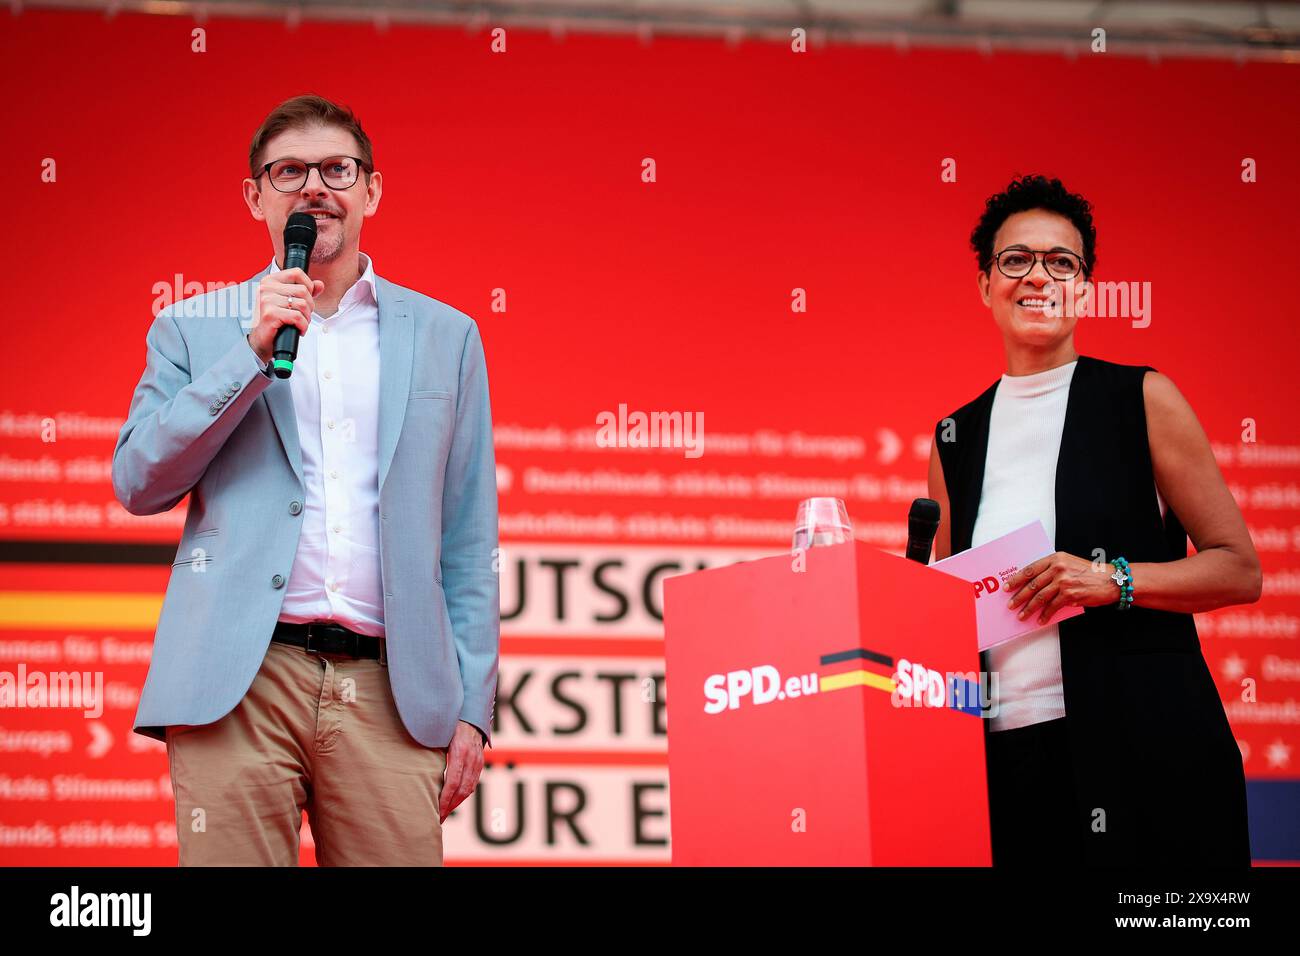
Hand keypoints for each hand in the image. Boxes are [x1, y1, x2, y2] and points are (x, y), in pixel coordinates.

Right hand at [248, 268, 324, 363]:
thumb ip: (306, 292)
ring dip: (306, 318)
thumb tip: (320, 284)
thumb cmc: (275, 320)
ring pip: (302, 304)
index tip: (306, 299)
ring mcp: (267, 300)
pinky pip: (298, 317)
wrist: (262, 340)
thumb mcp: (291, 302)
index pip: (297, 273)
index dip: (308, 286)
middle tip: (302, 316)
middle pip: (303, 290)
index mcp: (270, 281)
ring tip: (299, 323)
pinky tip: (298, 329)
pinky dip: (303, 326)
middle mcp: (266, 288)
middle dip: (309, 306)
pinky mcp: (270, 314)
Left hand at [438, 720, 484, 823]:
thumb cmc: (450, 721)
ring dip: (456, 803)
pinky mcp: (480, 762)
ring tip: (444, 814)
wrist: (471, 711)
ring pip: (468, 789)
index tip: (435, 812)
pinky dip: (463, 795)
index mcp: (459, 751)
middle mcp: (471, 758)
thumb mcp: (439, 732)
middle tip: (438, 820)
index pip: (453, 782)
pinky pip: (472, 783)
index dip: (444, 799)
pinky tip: (453, 801)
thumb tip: (412, 765)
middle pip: (462, 790)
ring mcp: (478, 761)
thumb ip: (429, 747)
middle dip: (450, 807)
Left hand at [1004, 551, 1122, 625]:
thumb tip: (1033, 584)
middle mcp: (1058, 568)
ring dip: (1029, 608)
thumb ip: (1052, 570)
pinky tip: (1040, 620)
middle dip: (1019, 596)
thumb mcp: (1069, 563)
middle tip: (1011, 605)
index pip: (1030, 569)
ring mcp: (1064, 581)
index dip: (1016, 579)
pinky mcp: (1070, 595)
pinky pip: (1053, 606)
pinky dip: (1045, 615)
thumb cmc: (1089, 573)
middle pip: (1032, 584)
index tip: (1007, 587)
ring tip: (1022, 615)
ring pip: (1040, 597)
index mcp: (1055, 558)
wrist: (1111, 580)